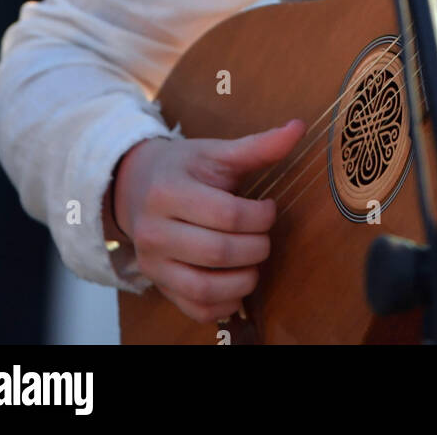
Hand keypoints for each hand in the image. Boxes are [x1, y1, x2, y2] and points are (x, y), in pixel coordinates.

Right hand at [111, 120, 306, 323]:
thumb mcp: (217, 152)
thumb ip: (259, 146)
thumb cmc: (184, 168)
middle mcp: (153, 231)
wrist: (137, 186)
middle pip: (218, 252)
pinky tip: (238, 283)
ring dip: (244, 280)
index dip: (260, 216)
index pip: (226, 214)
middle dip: (256, 248)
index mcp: (167, 192)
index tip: (269, 208)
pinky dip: (225, 303)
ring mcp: (152, 263)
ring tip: (255, 262)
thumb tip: (299, 128)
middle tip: (264, 237)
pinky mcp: (159, 285)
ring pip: (204, 288)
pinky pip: (196, 309)